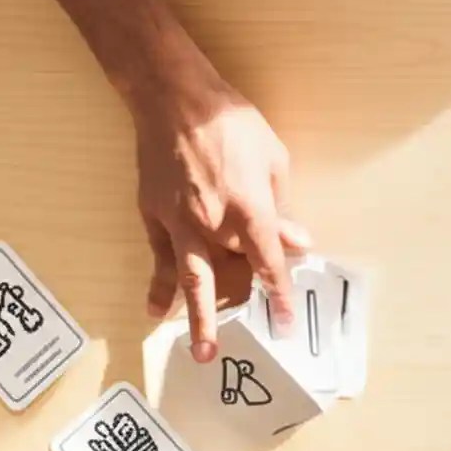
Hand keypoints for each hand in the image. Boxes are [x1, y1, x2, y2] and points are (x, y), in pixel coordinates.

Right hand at [133, 80, 309, 361]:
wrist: (175, 98)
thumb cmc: (233, 123)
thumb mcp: (274, 160)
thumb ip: (282, 207)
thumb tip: (296, 241)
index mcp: (250, 210)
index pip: (269, 264)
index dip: (279, 295)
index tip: (285, 322)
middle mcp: (214, 224)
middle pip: (227, 279)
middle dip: (233, 316)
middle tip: (234, 350)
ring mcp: (180, 222)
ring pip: (189, 279)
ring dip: (194, 318)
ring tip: (198, 352)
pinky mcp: (154, 214)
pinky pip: (159, 258)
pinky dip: (157, 285)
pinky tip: (156, 308)